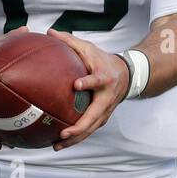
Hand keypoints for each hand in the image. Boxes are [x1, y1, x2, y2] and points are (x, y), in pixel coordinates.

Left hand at [47, 29, 130, 150]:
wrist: (127, 75)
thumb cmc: (102, 61)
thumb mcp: (89, 48)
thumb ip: (70, 41)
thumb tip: (49, 32)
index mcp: (104, 79)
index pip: (97, 80)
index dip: (88, 82)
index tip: (76, 84)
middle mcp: (106, 98)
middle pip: (94, 116)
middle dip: (79, 127)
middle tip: (63, 133)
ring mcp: (105, 111)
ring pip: (91, 128)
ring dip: (75, 139)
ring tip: (56, 145)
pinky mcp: (101, 118)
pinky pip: (88, 130)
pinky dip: (75, 139)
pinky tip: (58, 144)